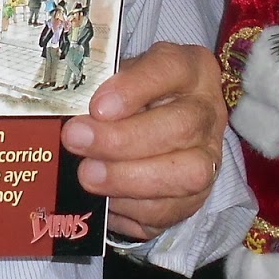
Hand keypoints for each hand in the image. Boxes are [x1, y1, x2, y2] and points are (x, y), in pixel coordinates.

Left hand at [60, 41, 225, 241]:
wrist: (156, 122)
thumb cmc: (132, 94)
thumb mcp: (118, 74)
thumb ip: (100, 87)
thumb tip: (70, 114)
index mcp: (191, 68)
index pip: (169, 69)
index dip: (134, 89)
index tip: (97, 106)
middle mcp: (208, 112)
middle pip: (180, 127)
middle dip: (123, 140)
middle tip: (77, 141)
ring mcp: (209, 157)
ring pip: (186, 175)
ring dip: (129, 179)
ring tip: (87, 175)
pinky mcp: (196, 197)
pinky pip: (171, 210)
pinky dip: (133, 208)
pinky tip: (104, 199)